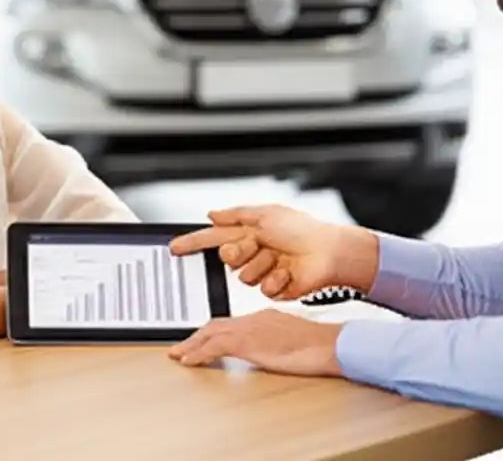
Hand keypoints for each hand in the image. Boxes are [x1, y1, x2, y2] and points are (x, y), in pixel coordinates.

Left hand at [168, 310, 341, 376]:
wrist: (330, 344)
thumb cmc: (321, 346)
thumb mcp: (293, 341)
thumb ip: (276, 343)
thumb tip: (270, 352)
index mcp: (264, 317)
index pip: (231, 323)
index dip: (213, 332)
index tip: (202, 340)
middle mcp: (254, 318)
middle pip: (216, 325)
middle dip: (197, 336)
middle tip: (182, 347)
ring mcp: (250, 328)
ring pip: (210, 333)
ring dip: (192, 344)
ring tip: (179, 355)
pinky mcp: (249, 341)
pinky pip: (215, 346)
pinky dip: (199, 353)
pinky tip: (190, 361)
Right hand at [171, 205, 365, 299]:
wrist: (329, 252)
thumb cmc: (302, 229)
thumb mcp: (265, 214)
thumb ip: (235, 215)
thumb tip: (211, 214)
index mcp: (249, 233)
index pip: (213, 238)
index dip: (193, 243)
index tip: (174, 247)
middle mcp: (253, 252)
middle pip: (227, 257)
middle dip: (240, 251)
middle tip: (258, 245)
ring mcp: (263, 271)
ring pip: (244, 275)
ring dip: (262, 264)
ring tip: (281, 258)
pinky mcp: (274, 288)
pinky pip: (262, 288)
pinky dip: (277, 278)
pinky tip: (290, 271)